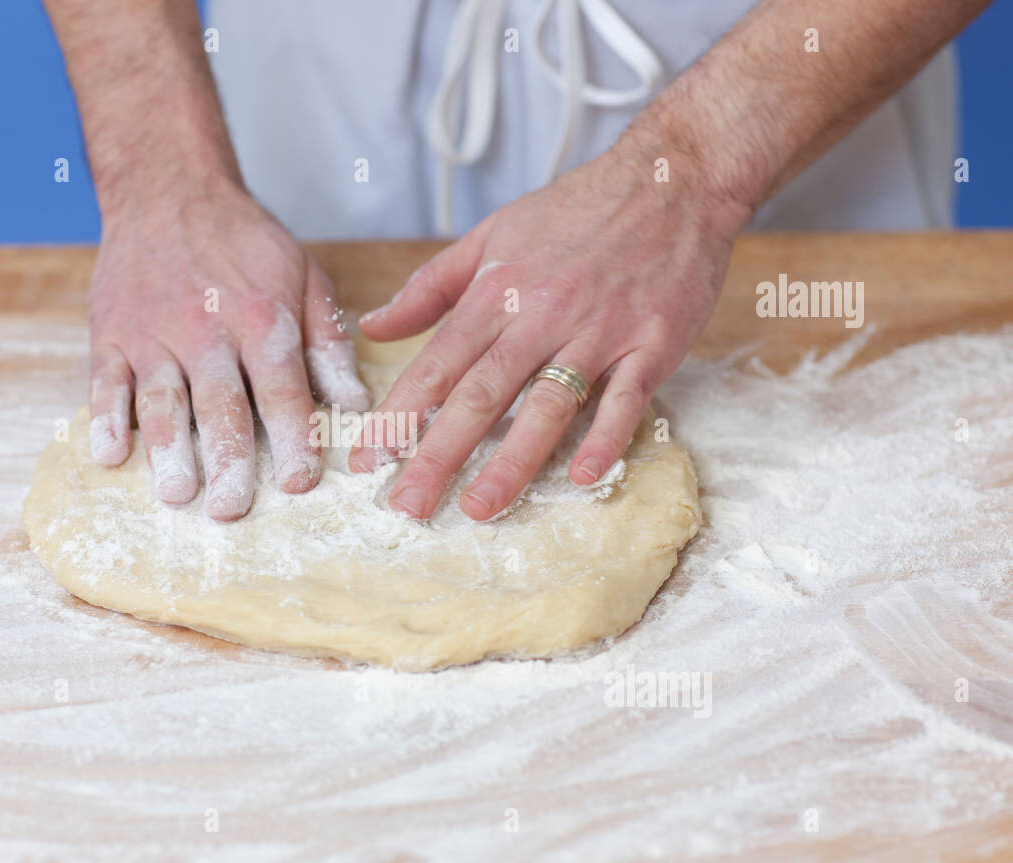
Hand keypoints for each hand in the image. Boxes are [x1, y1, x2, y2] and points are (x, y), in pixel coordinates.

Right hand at [88, 180, 369, 520]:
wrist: (168, 188)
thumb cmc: (244, 243)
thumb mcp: (303, 278)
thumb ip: (327, 344)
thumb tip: (356, 405)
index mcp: (260, 317)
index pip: (281, 388)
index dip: (293, 436)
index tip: (301, 482)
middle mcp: (206, 328)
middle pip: (220, 403)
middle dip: (228, 459)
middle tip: (233, 509)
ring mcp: (153, 333)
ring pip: (162, 398)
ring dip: (168, 449)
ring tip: (177, 493)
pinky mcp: (111, 334)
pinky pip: (105, 382)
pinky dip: (105, 419)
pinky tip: (110, 457)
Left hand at [349, 147, 749, 520]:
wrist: (672, 179)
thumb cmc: (577, 209)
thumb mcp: (492, 235)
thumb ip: (432, 286)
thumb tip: (374, 325)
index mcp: (498, 292)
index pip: (437, 362)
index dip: (399, 414)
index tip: (366, 459)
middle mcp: (542, 315)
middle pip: (481, 393)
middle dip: (438, 453)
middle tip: (406, 505)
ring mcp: (599, 332)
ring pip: (548, 404)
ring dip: (513, 461)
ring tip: (479, 508)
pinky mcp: (651, 345)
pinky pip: (626, 399)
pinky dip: (606, 438)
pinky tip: (585, 477)